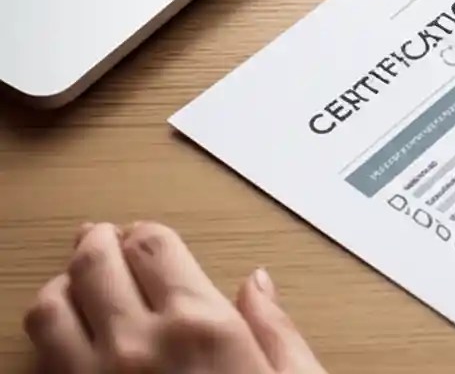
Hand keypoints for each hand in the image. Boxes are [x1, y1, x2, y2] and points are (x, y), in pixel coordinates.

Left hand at [23, 222, 326, 373]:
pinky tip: (64, 338)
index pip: (154, 245)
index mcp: (202, 326)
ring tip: (73, 284)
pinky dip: (45, 338)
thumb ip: (277, 329)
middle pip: (94, 262)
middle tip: (101, 240)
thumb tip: (257, 285)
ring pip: (49, 307)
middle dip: (97, 243)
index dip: (146, 234)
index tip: (147, 237)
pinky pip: (37, 360)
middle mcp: (138, 344)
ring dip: (60, 285)